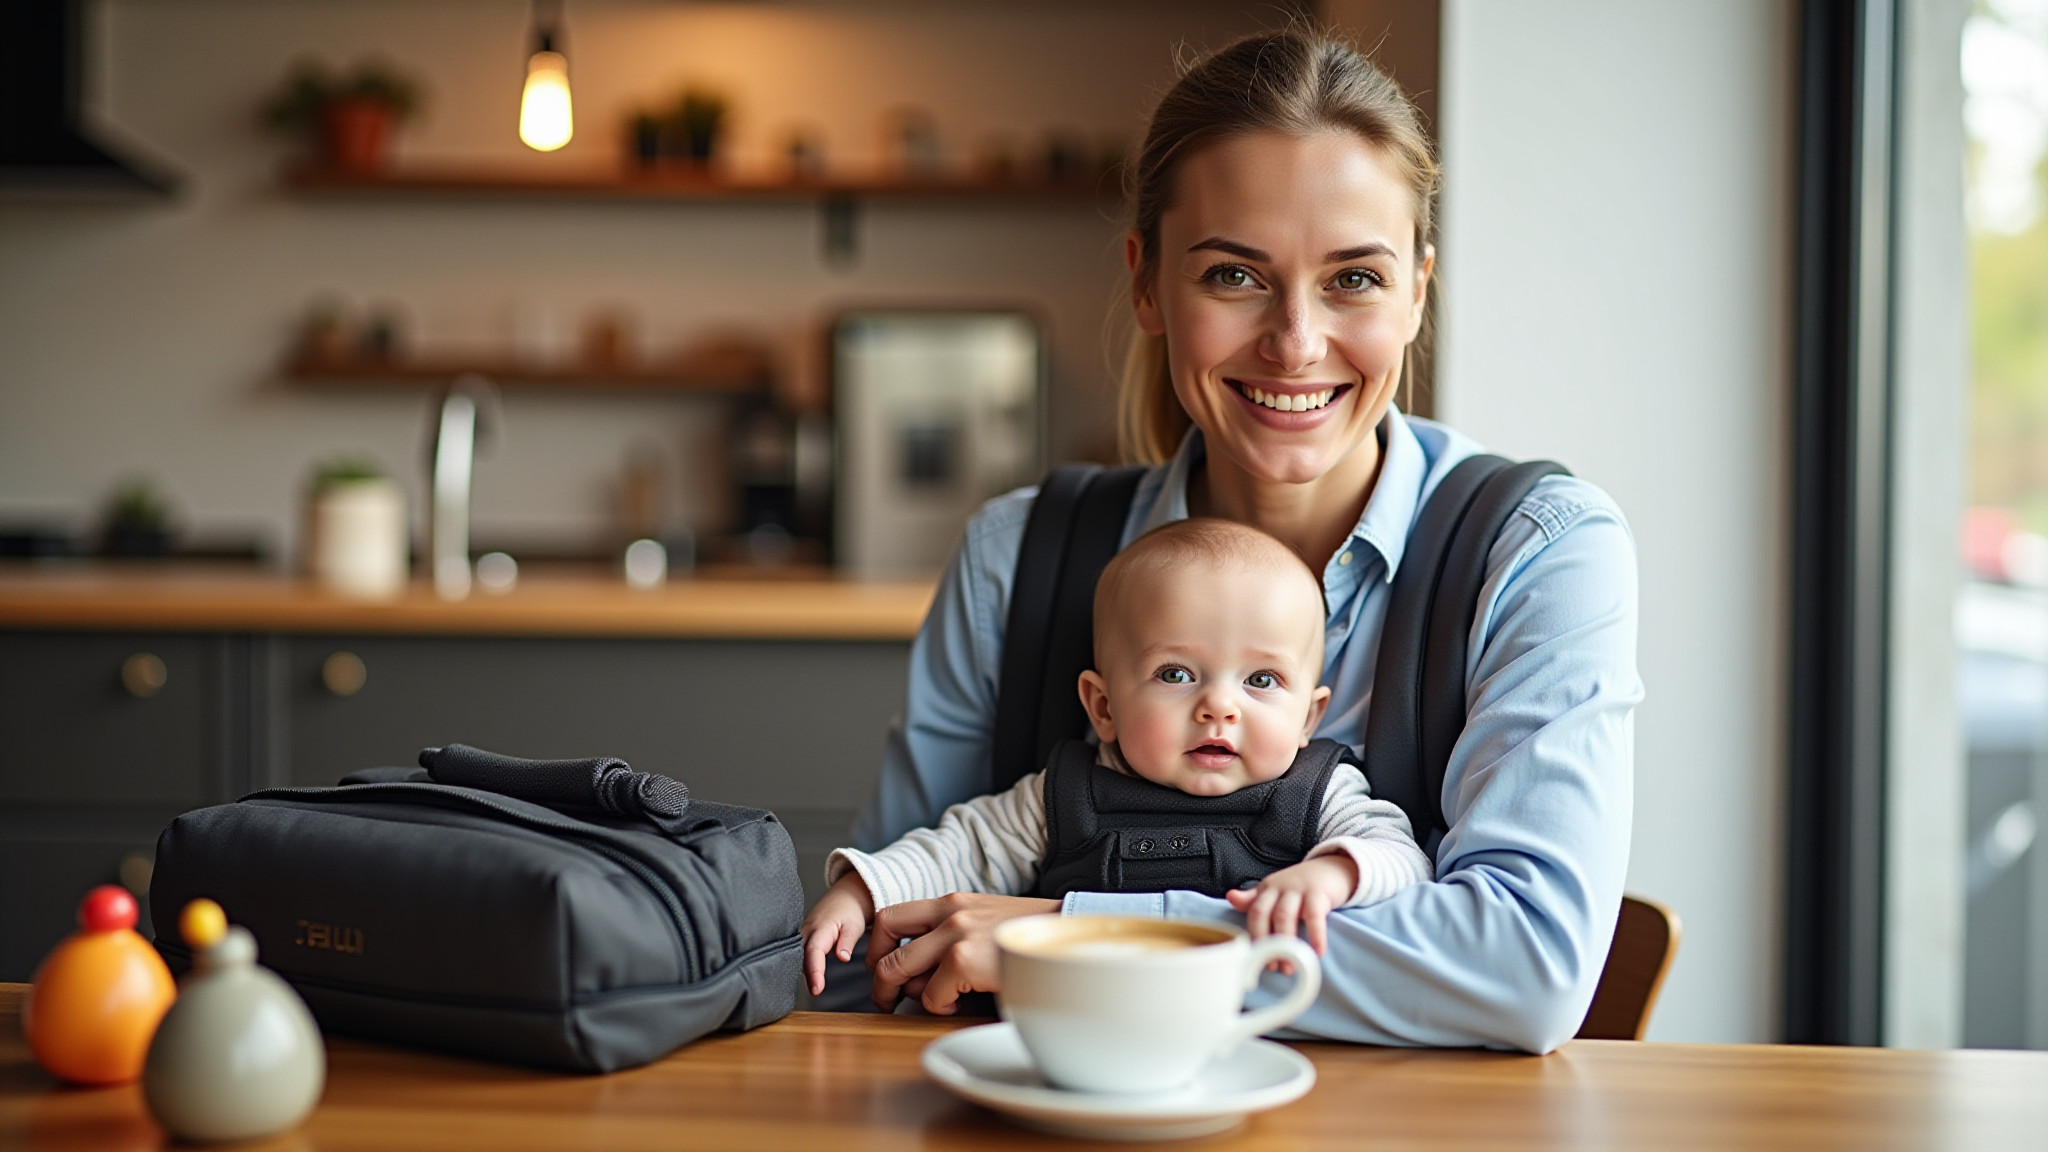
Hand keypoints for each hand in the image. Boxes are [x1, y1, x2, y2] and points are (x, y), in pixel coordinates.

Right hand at [801, 874, 875, 995]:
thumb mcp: (854, 925)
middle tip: (815, 992)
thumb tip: (843, 958)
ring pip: (798, 957)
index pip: (814, 952)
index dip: (814, 971)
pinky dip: (802, 967)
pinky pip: (799, 955)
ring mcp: (802, 936)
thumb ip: (847, 941)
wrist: (844, 899)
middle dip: (807, 975)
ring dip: (804, 972)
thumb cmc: (849, 913)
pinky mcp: (802, 940)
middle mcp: (806, 932)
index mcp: (820, 928)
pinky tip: (807, 980)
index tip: (817, 989)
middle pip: (802, 957)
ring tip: (812, 989)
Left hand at [865, 893, 1058, 1014]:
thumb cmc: (1031, 938)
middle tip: (887, 998)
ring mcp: (954, 934)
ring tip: (926, 1004)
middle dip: (879, 977)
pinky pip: (930, 995)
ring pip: (896, 969)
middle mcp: (949, 912)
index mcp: (953, 901)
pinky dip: (939, 1007)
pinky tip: (959, 1005)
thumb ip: (947, 943)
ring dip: (901, 994)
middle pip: (885, 942)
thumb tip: (912, 981)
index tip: (885, 965)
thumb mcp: (985, 925)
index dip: (878, 946)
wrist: (1070, 938)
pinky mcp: (964, 960)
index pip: (891, 916)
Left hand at [1226, 855, 1357, 956]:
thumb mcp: (1275, 890)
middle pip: (1266, 915)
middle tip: (1272, 967)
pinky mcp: (1319, 893)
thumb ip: (1254, 898)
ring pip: (1285, 916)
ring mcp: (1299, 889)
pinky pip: (1315, 916)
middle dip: (1266, 943)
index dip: (1254, 936)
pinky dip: (1315, 936)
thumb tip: (1230, 897)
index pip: (1254, 912)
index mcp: (1267, 889)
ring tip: (1290, 966)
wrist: (1331, 868)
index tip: (1256, 958)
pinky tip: (1317, 952)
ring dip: (1285, 943)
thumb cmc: (1300, 885)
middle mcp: (1280, 887)